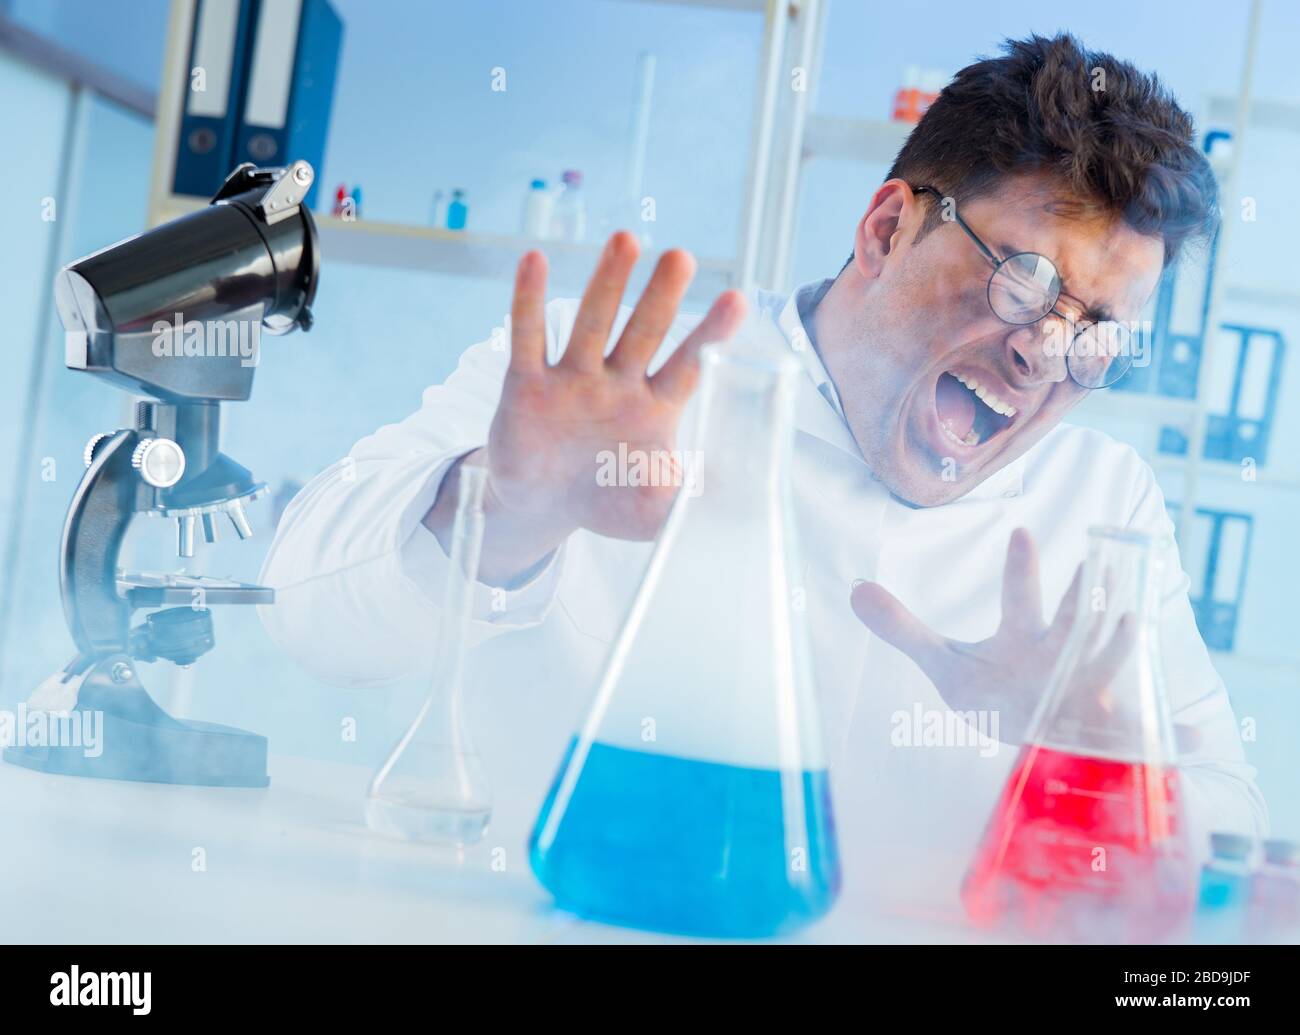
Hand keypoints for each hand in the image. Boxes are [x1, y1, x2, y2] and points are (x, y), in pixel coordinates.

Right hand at [426, 231, 746, 582]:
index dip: (710, 335)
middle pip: (644, 332)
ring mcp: (572, 379)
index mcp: (654, 409)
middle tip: (682, 257)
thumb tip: (737, 507)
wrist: (542, 508)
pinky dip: (528, 301)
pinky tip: (535, 260)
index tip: (738, 301)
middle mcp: (617, 383)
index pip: (687, 365)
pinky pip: (528, 339)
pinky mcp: (526, 385)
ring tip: (625, 239)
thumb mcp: (655, 514)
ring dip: (608, 283)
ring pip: (592, 323)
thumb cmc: (606, 502)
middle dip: (662, 296)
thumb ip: (690, 506)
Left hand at [850, 528, 1199, 751]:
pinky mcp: (1109, 731)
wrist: (1038, 738)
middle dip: (1081, 597)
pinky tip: (1192, 742)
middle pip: (1071, 622)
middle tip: (1097, 565)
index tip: (1020, 532)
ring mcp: (1087, 691)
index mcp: (1023, 638)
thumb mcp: (946, 668)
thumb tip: (853, 591)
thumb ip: (901, 629)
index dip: (1018, 569)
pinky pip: (1144, 739)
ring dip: (1122, 648)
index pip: (1017, 598)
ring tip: (1135, 623)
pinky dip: (1174, 743)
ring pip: (1108, 664)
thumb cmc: (997, 692)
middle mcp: (1060, 657)